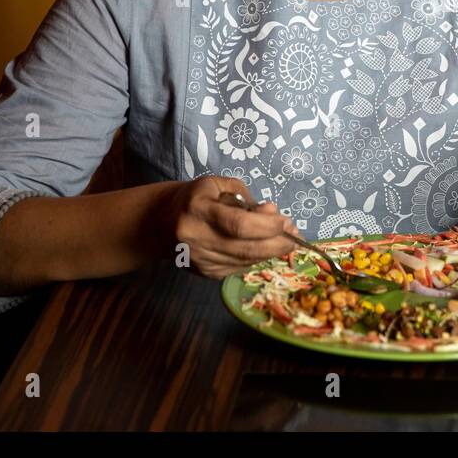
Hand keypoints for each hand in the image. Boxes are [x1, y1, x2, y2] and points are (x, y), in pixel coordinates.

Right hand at [168, 175, 298, 279]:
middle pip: (245, 248)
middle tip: (295, 236)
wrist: (162, 222)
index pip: (238, 224)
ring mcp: (200, 259)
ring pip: (245, 261)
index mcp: (198, 208)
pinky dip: (256, 258)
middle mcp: (196, 237)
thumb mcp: (221, 185)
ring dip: (271, 252)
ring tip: (286, 240)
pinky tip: (264, 248)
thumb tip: (273, 215)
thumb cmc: (198, 197)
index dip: (267, 226)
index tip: (286, 222)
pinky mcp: (205, 273)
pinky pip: (239, 267)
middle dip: (277, 243)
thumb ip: (248, 199)